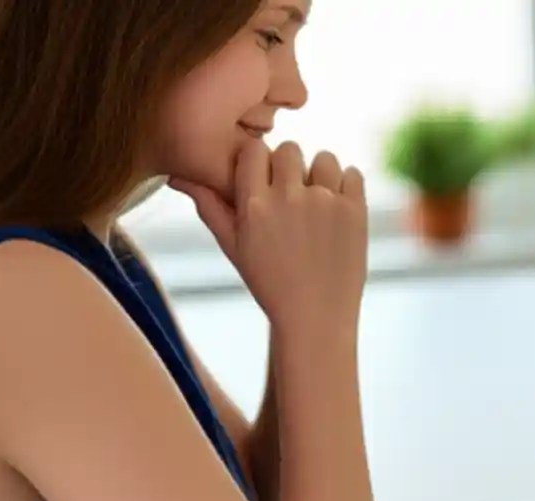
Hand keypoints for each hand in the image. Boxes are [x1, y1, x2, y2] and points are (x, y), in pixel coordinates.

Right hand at [169, 141, 368, 332]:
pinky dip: (347, 186)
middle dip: (289, 167)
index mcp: (254, 204)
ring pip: (324, 158)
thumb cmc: (270, 282)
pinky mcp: (355, 211)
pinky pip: (353, 174)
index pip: (254, 149)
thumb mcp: (234, 246)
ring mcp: (326, 202)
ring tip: (317, 202)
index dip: (260, 161)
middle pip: (289, 150)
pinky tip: (337, 208)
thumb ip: (209, 206)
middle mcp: (290, 197)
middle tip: (292, 195)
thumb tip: (179, 175)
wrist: (315, 317)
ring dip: (321, 174)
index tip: (265, 179)